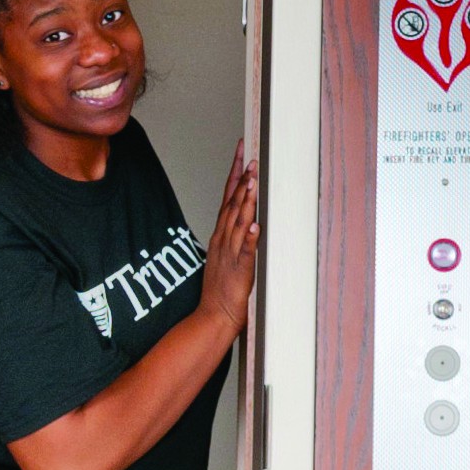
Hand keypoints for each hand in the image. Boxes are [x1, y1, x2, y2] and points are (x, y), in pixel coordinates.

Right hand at [201, 147, 257, 330]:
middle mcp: (224, 239)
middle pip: (231, 203)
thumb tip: (248, 220)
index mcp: (221, 235)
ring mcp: (230, 253)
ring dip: (245, 200)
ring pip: (237, 221)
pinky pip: (245, 250)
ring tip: (253, 180)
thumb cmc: (221, 289)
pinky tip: (255, 223)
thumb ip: (235, 237)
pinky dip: (250, 236)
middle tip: (250, 158)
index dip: (234, 174)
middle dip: (241, 180)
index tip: (241, 154)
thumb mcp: (226, 256)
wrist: (213, 315)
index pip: (227, 197)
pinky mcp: (239, 269)